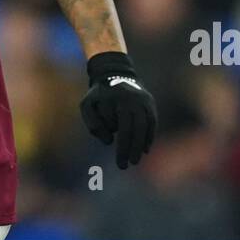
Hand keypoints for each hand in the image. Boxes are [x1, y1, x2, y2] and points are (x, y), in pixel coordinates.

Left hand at [80, 52, 156, 168]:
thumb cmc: (98, 96)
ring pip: (145, 125)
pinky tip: (145, 150)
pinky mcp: (150, 102)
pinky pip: (152, 122)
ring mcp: (143, 100)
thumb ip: (93, 124)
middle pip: (134, 128)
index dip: (119, 145)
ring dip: (141, 145)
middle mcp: (132, 99)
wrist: (115, 73)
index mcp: (114, 99)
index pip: (117, 125)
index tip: (117, 159)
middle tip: (126, 165)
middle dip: (130, 148)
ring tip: (136, 160)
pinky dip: (149, 136)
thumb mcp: (87, 106)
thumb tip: (109, 142)